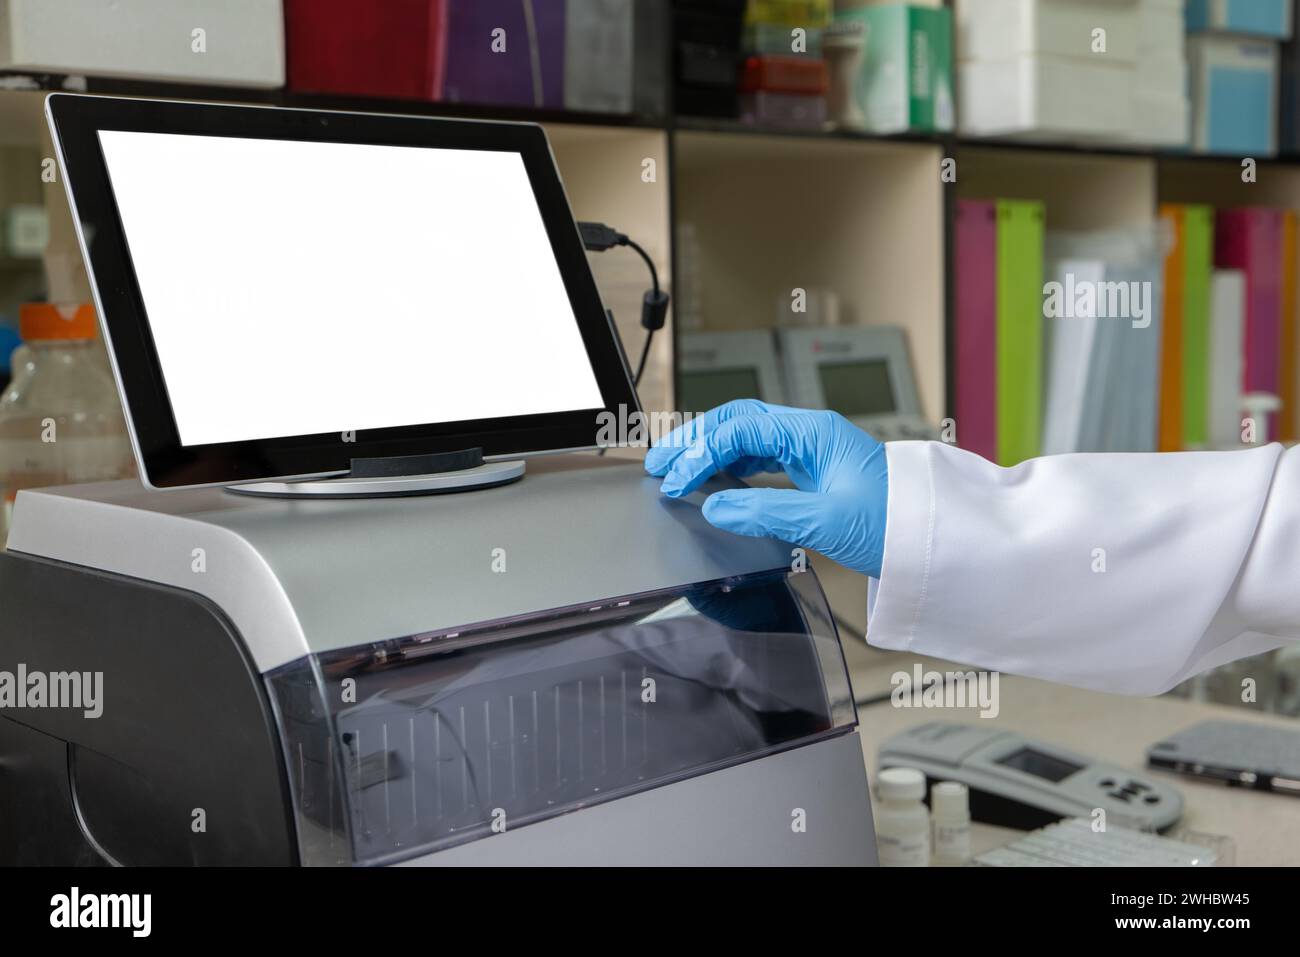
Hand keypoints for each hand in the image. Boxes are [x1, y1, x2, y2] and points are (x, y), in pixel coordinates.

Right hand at [645, 400, 889, 576]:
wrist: (931, 538)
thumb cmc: (893, 524)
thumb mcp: (825, 521)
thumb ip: (765, 512)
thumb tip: (714, 508)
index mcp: (813, 432)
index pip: (740, 430)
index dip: (701, 454)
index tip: (676, 482)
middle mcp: (810, 432)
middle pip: (737, 420)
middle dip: (694, 438)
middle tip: (659, 463)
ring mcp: (812, 448)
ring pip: (746, 435)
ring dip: (709, 449)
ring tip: (677, 469)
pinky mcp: (813, 468)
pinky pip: (762, 455)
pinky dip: (731, 464)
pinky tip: (715, 480)